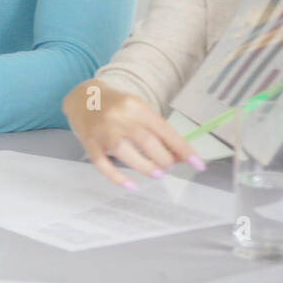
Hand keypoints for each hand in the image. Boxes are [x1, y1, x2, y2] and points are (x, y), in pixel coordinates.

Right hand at [63, 79, 204, 187]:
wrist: (83, 97)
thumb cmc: (116, 106)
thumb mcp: (139, 111)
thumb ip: (157, 131)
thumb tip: (180, 155)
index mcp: (135, 106)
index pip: (164, 130)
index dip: (183, 149)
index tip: (198, 164)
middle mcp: (118, 117)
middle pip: (145, 140)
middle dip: (164, 159)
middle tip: (169, 166)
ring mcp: (102, 130)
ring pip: (124, 152)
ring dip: (145, 167)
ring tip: (156, 173)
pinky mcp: (89, 143)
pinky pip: (102, 163)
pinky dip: (117, 177)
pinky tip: (131, 185)